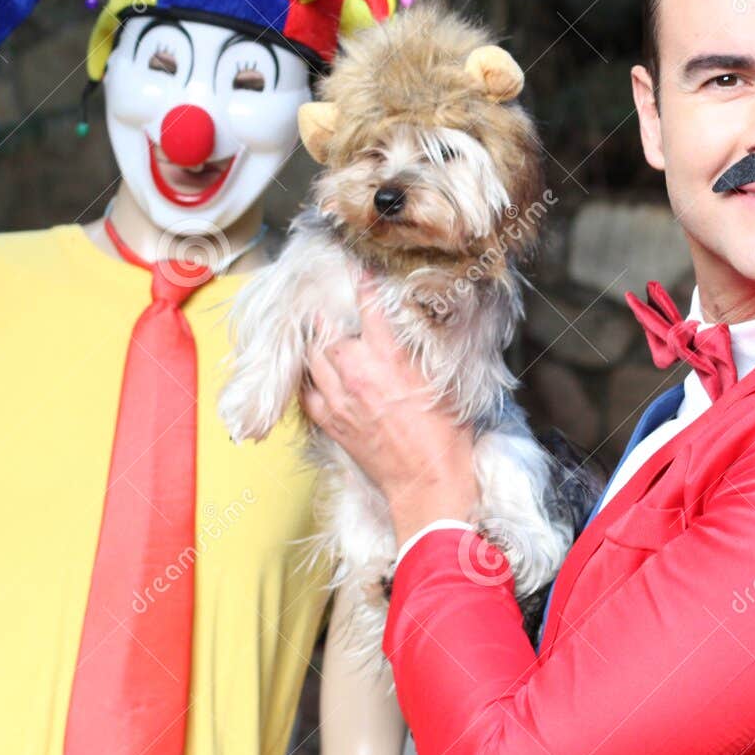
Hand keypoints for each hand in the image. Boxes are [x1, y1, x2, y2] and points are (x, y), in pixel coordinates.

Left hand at [302, 286, 478, 546]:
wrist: (428, 483)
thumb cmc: (447, 437)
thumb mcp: (447, 384)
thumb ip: (430, 353)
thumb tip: (429, 330)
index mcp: (389, 360)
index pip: (368, 309)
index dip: (362, 285)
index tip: (359, 271)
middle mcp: (357, 375)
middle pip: (327, 332)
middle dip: (328, 316)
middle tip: (331, 304)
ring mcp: (339, 400)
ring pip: (312, 359)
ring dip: (314, 343)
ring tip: (318, 332)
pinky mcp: (332, 424)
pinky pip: (307, 393)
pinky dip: (307, 378)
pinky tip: (312, 372)